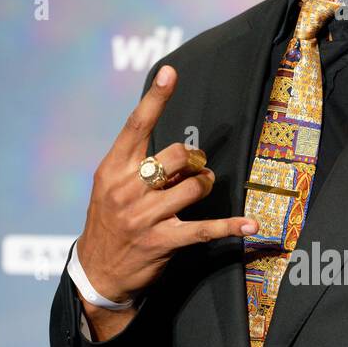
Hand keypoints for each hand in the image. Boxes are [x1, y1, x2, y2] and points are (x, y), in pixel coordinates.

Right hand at [75, 63, 258, 304]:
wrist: (97, 272)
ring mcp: (144, 217)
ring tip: (200, 189)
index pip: (135, 126)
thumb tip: (181, 152)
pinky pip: (204, 229)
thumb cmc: (109, 222)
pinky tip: (250, 226)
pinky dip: (230, 227)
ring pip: (193, 187)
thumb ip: (137, 165)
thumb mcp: (110, 187)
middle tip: (195, 168)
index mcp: (112, 169)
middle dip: (194, 160)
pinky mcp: (162, 241)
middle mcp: (127, 189)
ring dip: (204, 185)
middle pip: (176, 156)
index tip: (170, 73)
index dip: (155, 98)